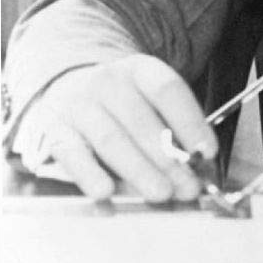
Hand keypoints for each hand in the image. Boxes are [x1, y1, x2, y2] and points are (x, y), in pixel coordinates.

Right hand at [19, 57, 215, 203]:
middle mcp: (107, 82)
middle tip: (188, 186)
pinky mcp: (56, 130)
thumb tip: (196, 165)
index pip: (168, 90)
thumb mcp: (148, 100)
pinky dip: (89, 174)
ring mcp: (79, 105)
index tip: (206, 152)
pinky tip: (106, 190)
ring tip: (161, 192)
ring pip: (111, 139)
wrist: (66, 88)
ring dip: (139, 170)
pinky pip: (72, 154)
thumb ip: (172, 129)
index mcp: (138, 70)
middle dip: (169, 159)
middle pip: (142, 121)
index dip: (191, 122)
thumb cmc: (120, 104)